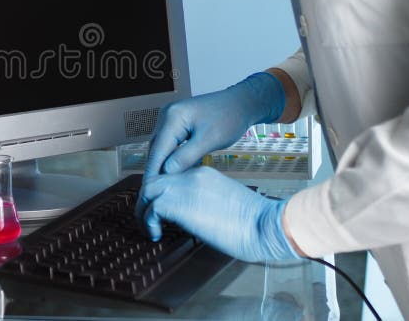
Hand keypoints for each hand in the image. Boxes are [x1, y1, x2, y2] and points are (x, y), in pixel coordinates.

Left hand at [136, 166, 298, 262]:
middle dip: (147, 199)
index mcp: (203, 173)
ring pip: (147, 191)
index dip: (162, 192)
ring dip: (143, 210)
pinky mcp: (178, 204)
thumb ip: (204, 199)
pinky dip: (148, 222)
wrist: (264, 226)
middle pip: (154, 179)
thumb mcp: (225, 202)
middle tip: (148, 217)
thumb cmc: (254, 222)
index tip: (161, 208)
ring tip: (149, 227)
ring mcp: (183, 188)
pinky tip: (156, 234)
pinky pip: (150, 209)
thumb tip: (190, 214)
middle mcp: (190, 175)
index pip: (171, 175)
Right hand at [144, 72, 284, 178]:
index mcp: (172, 117)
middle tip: (154, 194)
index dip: (153, 172)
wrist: (241, 102)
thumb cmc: (230, 119)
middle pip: (155, 148)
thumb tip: (166, 173)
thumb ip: (186, 156)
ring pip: (160, 146)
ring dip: (161, 164)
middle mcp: (166, 115)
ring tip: (162, 186)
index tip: (150, 192)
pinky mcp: (176, 122)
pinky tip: (173, 170)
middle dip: (155, 169)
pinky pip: (168, 143)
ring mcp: (170, 117)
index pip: (157, 150)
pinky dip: (169, 156)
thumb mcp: (209, 140)